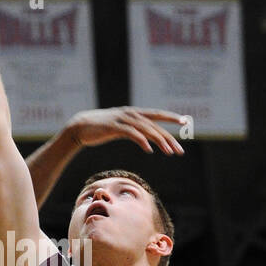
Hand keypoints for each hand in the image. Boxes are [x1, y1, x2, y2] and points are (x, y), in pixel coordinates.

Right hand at [67, 106, 187, 154]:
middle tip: (180, 151)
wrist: (80, 127)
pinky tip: (149, 150)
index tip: (185, 122)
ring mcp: (122, 119)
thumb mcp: (120, 127)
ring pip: (146, 129)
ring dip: (159, 141)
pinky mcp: (114, 127)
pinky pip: (131, 134)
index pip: (157, 114)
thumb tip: (146, 137)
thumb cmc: (101, 129)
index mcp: (134, 113)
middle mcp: (131, 114)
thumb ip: (133, 129)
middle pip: (155, 125)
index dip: (171, 117)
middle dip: (169, 138)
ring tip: (169, 152)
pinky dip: (141, 141)